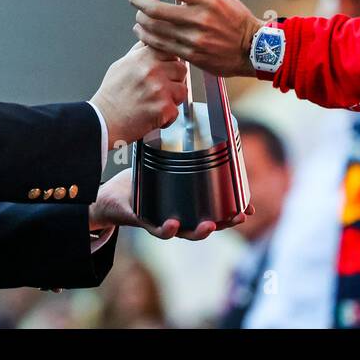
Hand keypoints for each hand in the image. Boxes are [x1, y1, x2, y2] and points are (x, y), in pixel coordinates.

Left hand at [88, 168, 249, 240]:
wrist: (111, 195)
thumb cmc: (141, 181)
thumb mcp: (162, 164)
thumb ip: (177, 152)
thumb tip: (194, 126)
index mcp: (187, 205)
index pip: (215, 210)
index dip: (232, 211)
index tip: (248, 207)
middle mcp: (179, 217)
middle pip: (207, 224)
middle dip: (225, 223)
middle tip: (239, 215)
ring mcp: (163, 222)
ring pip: (186, 233)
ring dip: (200, 232)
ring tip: (210, 226)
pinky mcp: (144, 222)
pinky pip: (157, 230)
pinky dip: (167, 229)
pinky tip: (173, 224)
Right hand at [91, 42, 187, 146]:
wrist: (103, 121)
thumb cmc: (111, 96)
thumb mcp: (121, 64)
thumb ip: (139, 52)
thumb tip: (150, 41)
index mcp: (144, 57)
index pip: (171, 51)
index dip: (170, 63)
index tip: (166, 70)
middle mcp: (153, 70)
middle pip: (181, 69)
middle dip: (174, 80)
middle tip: (160, 90)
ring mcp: (159, 88)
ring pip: (183, 90)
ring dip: (173, 99)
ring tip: (156, 103)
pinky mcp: (163, 107)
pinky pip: (176, 111)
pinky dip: (167, 117)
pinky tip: (153, 115)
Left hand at [125, 0, 262, 77]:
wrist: (253, 49)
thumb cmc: (237, 19)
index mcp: (206, 0)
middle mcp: (198, 19)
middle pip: (155, 8)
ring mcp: (193, 39)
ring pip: (154, 28)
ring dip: (140, 18)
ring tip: (137, 11)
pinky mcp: (190, 55)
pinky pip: (160, 45)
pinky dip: (147, 36)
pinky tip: (143, 30)